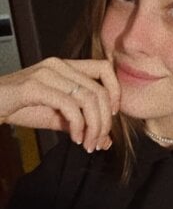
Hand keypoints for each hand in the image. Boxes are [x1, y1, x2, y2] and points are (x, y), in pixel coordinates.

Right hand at [0, 57, 119, 151]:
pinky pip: (69, 105)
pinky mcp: (34, 86)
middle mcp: (58, 65)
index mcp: (65, 67)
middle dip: (104, 121)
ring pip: (89, 98)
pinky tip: (74, 138)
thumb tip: (106, 141)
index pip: (105, 68)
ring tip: (87, 143)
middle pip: (100, 91)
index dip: (115, 92)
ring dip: (94, 127)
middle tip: (98, 141)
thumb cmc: (19, 107)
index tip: (112, 116)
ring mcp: (46, 74)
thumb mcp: (56, 117)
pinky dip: (78, 125)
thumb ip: (82, 124)